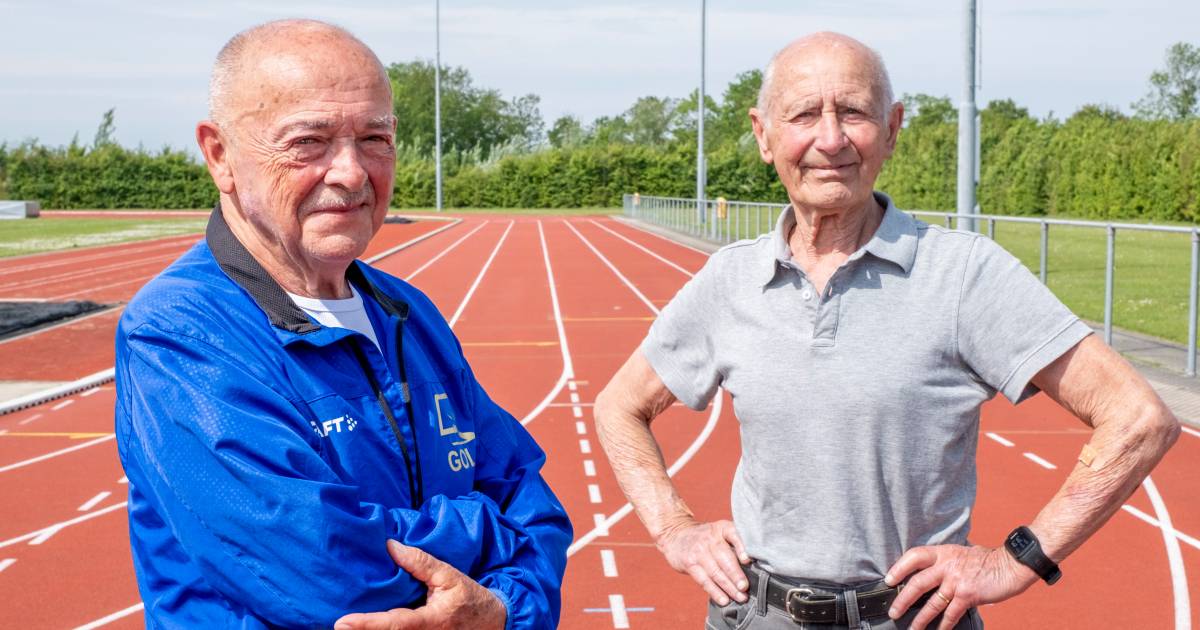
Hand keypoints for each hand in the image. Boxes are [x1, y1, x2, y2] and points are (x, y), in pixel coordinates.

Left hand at [334, 540, 506, 629]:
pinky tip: (362, 626)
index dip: (368, 625)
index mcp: (430, 621)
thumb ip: (420, 562)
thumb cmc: (468, 597)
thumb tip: (391, 546)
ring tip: (346, 626)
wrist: (490, 621)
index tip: (343, 623)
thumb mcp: (448, 575)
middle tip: (337, 625)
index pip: (394, 624)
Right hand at [656, 518, 750, 605]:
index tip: (747, 560)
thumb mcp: (719, 532)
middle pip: (725, 558)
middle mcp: (710, 538)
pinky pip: (704, 580)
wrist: (676, 535)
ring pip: (715, 572)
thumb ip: (735, 544)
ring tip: (740, 597)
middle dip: (736, 575)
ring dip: (729, 587)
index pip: (733, 534)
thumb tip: (755, 567)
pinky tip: (724, 600)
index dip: (741, 547)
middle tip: (745, 588)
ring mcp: (698, 551)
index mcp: (721, 528)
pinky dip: (715, 592)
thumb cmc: (705, 537)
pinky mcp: (689, 564)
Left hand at [884, 544, 1037, 629]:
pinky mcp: (968, 595)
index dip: (899, 567)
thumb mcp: (961, 553)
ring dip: (920, 618)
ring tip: (912, 628)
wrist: (1010, 565)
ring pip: (932, 603)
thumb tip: (929, 572)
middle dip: (903, 600)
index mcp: (943, 553)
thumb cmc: (986, 560)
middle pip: (917, 583)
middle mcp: (947, 566)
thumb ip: (945, 561)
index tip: (888, 580)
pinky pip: (951, 614)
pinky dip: (944, 625)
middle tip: (894, 612)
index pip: (914, 556)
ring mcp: (956, 581)